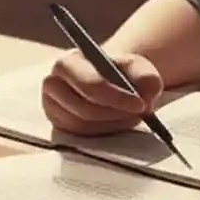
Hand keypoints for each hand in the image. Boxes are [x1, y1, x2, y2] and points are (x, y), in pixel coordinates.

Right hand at [42, 49, 163, 134]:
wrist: (106, 81)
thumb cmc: (120, 73)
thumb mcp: (138, 68)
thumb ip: (147, 78)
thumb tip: (145, 97)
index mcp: (69, 62)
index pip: (89, 84)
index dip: (116, 97)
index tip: (141, 105)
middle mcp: (53, 84)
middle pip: (84, 108)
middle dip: (115, 114)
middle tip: (139, 114)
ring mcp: (52, 107)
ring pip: (83, 125)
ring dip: (112, 124)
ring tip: (130, 116)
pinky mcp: (58, 125)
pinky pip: (80, 136)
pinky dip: (103, 132)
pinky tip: (116, 123)